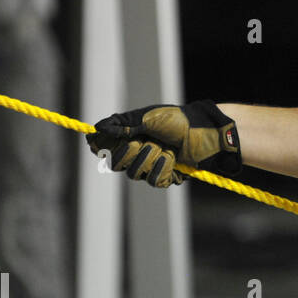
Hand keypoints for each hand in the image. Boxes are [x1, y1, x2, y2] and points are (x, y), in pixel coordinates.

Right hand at [86, 100, 240, 188]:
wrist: (200, 131)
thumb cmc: (175, 121)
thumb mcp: (147, 117)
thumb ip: (122, 124)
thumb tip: (97, 128)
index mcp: (130, 139)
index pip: (106, 150)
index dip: (101, 150)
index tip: (98, 147)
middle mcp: (137, 154)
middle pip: (116, 165)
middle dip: (129, 152)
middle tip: (144, 141)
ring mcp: (150, 166)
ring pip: (134, 173)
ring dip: (150, 158)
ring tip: (165, 146)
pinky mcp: (164, 176)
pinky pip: (152, 179)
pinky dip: (162, 167)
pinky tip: (172, 157)